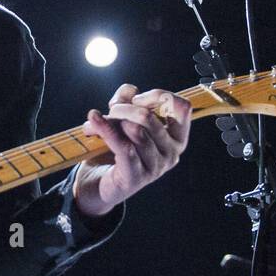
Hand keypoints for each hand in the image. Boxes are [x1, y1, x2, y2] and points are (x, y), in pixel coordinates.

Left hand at [72, 84, 190, 216]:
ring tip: (94, 125)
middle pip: (148, 117)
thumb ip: (129, 100)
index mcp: (176, 137)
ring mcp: (156, 167)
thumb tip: (130, 91)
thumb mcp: (124, 119)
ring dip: (110, 121)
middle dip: (122, 108)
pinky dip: (105, 129)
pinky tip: (92, 120)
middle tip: (108, 113)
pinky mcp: (136, 177)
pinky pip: (122, 146)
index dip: (158, 96)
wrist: (97, 183)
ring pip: (134, 130)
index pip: (182, 108)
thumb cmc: (115, 149)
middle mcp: (172, 153)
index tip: (136, 98)